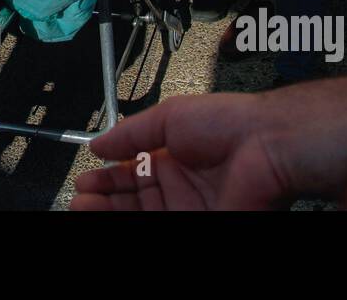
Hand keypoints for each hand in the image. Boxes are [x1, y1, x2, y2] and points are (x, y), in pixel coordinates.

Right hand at [73, 94, 292, 209]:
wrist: (265, 145)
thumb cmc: (228, 123)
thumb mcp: (168, 117)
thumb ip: (130, 133)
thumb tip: (98, 143)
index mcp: (174, 158)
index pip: (130, 175)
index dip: (106, 179)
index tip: (86, 182)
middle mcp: (181, 188)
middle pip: (132, 201)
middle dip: (103, 200)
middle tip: (81, 199)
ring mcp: (191, 211)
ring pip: (142, 217)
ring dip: (111, 212)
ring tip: (84, 207)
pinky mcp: (202, 226)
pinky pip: (161, 229)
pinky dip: (133, 223)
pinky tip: (112, 215)